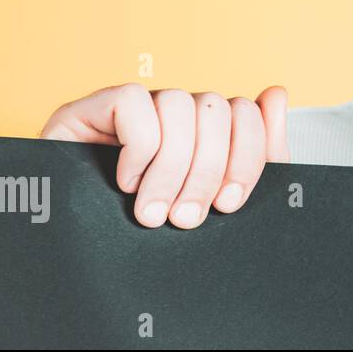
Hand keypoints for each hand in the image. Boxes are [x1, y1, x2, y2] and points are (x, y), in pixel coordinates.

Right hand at [39, 83, 288, 228]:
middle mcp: (172, 111)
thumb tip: (276, 93)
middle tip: (186, 219)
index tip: (229, 204)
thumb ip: (258, 153)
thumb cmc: (148, 231)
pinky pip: (133, 102)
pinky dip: (138, 148)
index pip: (245, 113)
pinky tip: (124, 182)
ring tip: (153, 212)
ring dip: (172, 166)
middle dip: (208, 170)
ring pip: (179, 104)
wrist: (76, 258)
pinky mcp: (92, 107)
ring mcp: (134, 107)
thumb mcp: (216, 201)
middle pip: (216, 108)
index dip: (247, 157)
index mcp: (205, 129)